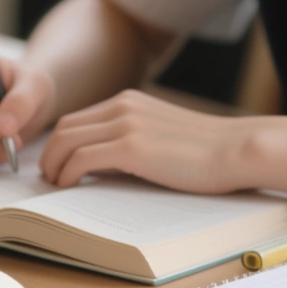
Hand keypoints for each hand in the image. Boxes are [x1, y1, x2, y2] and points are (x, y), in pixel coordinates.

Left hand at [39, 89, 254, 191]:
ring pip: (66, 141)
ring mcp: (126, 124)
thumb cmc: (207, 154)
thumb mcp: (160, 136)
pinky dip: (67, 173)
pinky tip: (68, 186)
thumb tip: (96, 166)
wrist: (238, 150)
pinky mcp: (132, 147)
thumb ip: (129, 141)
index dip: (59, 144)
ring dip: (53, 165)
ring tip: (55, 186)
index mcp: (129, 101)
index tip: (56, 166)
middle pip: (65, 127)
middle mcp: (123, 106)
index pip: (77, 119)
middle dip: (49, 154)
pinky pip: (81, 158)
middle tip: (48, 178)